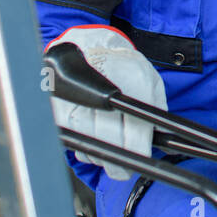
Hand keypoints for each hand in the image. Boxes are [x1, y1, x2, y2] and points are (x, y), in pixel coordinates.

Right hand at [46, 26, 166, 180]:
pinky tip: (91, 145)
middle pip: (107, 136)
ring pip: (85, 138)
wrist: (89, 43)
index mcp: (134, 79)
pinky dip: (80, 145)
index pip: (136, 125)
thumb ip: (157, 110)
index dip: (138, 149)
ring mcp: (76, 90)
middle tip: (122, 172)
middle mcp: (104, 83)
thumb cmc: (124, 67)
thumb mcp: (151, 82)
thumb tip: (161, 140)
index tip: (142, 160)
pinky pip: (67, 133)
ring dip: (98, 156)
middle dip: (117, 161)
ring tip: (108, 159)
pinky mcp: (55, 99)